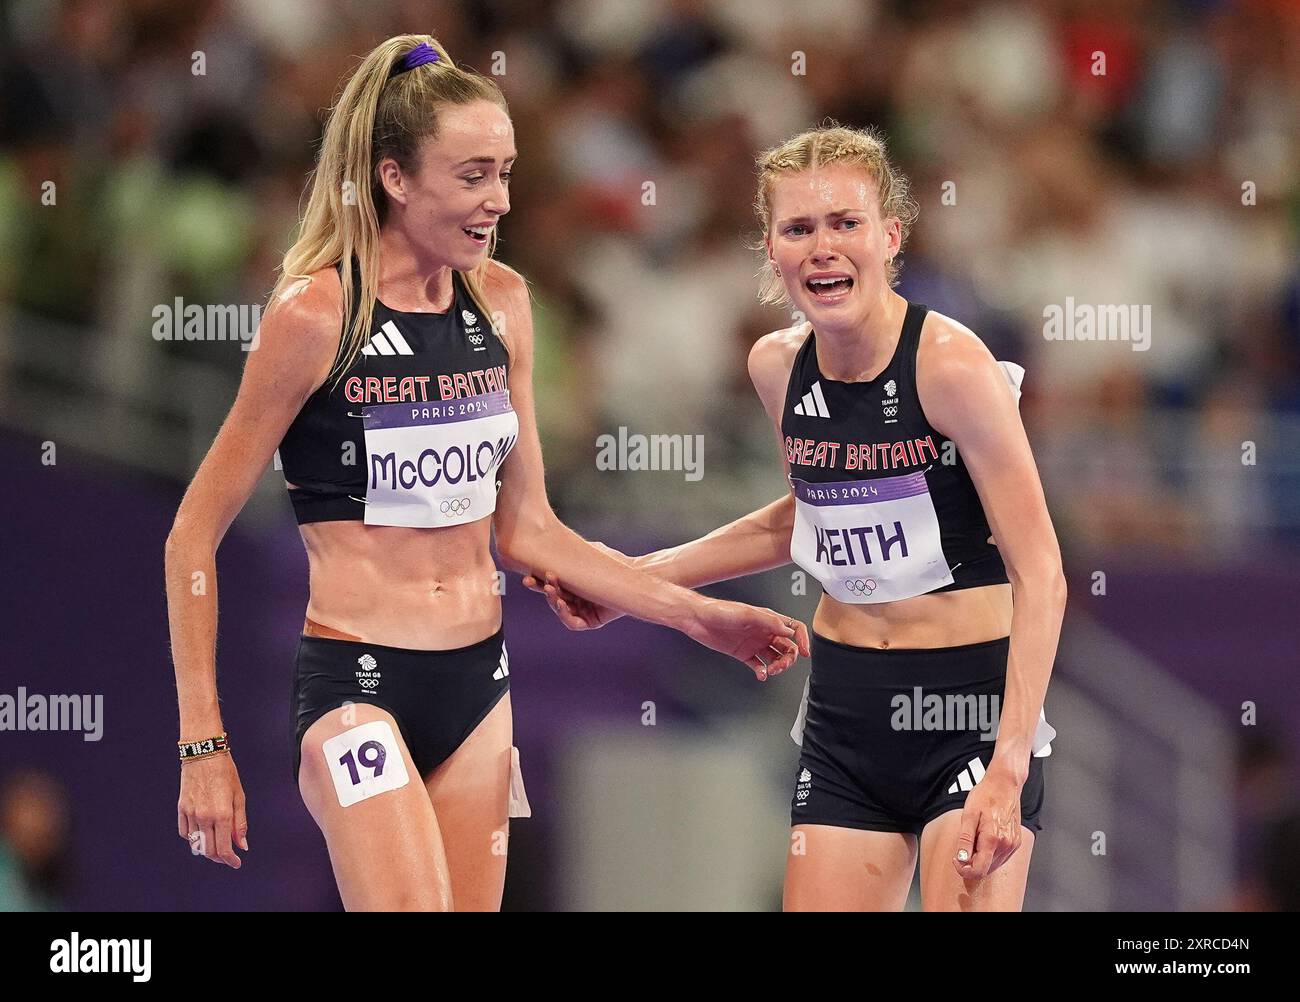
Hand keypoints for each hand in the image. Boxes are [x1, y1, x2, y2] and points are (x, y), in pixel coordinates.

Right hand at [178, 752, 247, 868]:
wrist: (203, 754)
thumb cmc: (226, 773)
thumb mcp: (239, 796)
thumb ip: (240, 823)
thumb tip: (242, 846)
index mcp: (222, 813)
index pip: (224, 847)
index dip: (231, 860)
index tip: (236, 863)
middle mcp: (205, 816)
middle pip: (209, 850)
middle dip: (220, 857)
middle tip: (228, 856)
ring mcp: (191, 813)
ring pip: (196, 844)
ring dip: (206, 849)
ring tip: (216, 845)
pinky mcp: (181, 809)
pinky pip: (185, 833)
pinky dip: (194, 838)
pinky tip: (202, 834)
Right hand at [522, 542, 631, 630]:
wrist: (634, 574)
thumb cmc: (614, 561)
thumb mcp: (590, 551)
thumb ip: (572, 549)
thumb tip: (551, 536)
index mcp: (572, 584)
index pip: (550, 583)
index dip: (538, 580)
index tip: (528, 574)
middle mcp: (576, 598)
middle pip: (552, 596)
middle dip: (541, 589)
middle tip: (531, 581)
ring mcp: (583, 611)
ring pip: (560, 609)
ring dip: (552, 600)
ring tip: (550, 589)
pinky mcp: (592, 621)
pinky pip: (574, 623)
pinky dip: (565, 615)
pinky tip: (561, 604)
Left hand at [684, 597, 810, 680]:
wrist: (698, 619)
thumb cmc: (719, 611)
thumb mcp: (746, 614)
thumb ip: (768, 621)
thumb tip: (788, 630)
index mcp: (768, 619)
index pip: (793, 628)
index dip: (802, 639)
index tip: (805, 652)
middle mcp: (764, 631)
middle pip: (787, 646)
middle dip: (789, 658)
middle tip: (780, 666)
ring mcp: (754, 643)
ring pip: (775, 657)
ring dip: (777, 666)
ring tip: (771, 671)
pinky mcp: (743, 653)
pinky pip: (758, 665)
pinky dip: (762, 672)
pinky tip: (760, 674)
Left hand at [952, 763, 1023, 879]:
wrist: (1004, 785)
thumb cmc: (985, 796)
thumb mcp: (968, 816)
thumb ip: (965, 840)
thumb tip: (961, 860)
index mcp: (992, 840)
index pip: (979, 871)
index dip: (964, 870)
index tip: (956, 859)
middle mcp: (1006, 845)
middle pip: (986, 869)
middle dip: (971, 863)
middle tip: (964, 845)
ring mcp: (1013, 845)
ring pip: (993, 865)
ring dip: (981, 859)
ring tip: (975, 837)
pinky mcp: (1016, 842)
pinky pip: (1001, 858)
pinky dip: (990, 854)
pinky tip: (985, 838)